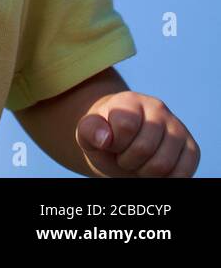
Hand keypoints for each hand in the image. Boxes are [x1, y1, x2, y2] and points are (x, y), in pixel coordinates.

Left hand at [75, 91, 199, 176]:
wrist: (121, 145)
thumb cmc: (104, 138)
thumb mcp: (87, 133)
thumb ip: (89, 130)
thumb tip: (104, 138)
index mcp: (130, 100)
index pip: (125, 126)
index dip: (114, 143)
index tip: (110, 143)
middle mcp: (157, 109)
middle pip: (144, 148)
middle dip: (127, 160)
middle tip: (123, 155)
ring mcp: (177, 128)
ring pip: (163, 164)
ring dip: (144, 172)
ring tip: (137, 162)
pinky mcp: (191, 148)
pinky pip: (182, 173)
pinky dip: (164, 179)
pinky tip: (153, 170)